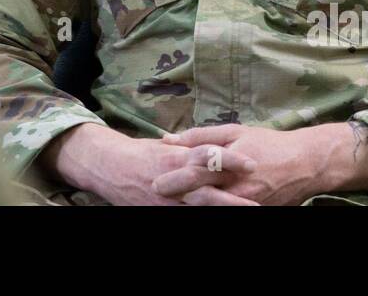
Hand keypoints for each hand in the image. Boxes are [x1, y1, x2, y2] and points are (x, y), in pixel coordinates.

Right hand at [41, 123, 259, 205]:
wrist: (110, 169)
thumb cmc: (141, 154)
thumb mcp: (166, 146)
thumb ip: (190, 147)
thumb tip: (215, 146)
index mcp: (176, 158)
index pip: (208, 157)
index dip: (231, 161)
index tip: (252, 164)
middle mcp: (173, 182)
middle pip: (207, 192)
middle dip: (232, 198)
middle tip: (257, 201)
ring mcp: (167, 201)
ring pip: (198, 209)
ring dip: (221, 210)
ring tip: (245, 212)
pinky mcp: (159, 213)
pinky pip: (183, 218)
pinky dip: (200, 218)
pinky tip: (217, 220)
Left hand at [159, 124, 324, 204]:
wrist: (306, 164)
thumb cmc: (268, 144)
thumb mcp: (235, 132)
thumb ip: (201, 136)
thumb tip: (170, 138)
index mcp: (229, 165)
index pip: (195, 175)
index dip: (173, 180)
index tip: (155, 182)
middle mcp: (236, 188)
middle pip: (201, 198)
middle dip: (179, 199)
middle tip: (158, 195)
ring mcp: (246, 204)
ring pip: (214, 208)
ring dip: (195, 206)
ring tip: (177, 204)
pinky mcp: (254, 212)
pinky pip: (229, 212)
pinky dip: (214, 208)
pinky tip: (201, 206)